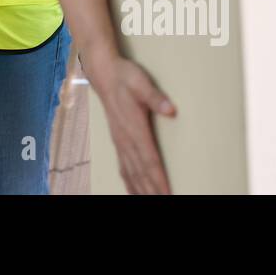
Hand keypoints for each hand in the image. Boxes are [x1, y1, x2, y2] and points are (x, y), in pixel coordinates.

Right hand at [90, 56, 175, 194]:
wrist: (104, 73)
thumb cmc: (125, 77)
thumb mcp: (142, 83)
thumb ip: (156, 97)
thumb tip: (171, 110)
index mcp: (134, 128)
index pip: (149, 159)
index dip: (158, 178)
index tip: (167, 192)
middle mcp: (126, 139)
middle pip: (140, 172)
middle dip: (151, 190)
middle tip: (163, 200)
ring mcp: (120, 141)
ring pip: (131, 172)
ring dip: (140, 189)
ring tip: (151, 200)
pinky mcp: (118, 141)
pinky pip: (123, 167)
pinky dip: (129, 182)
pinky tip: (133, 190)